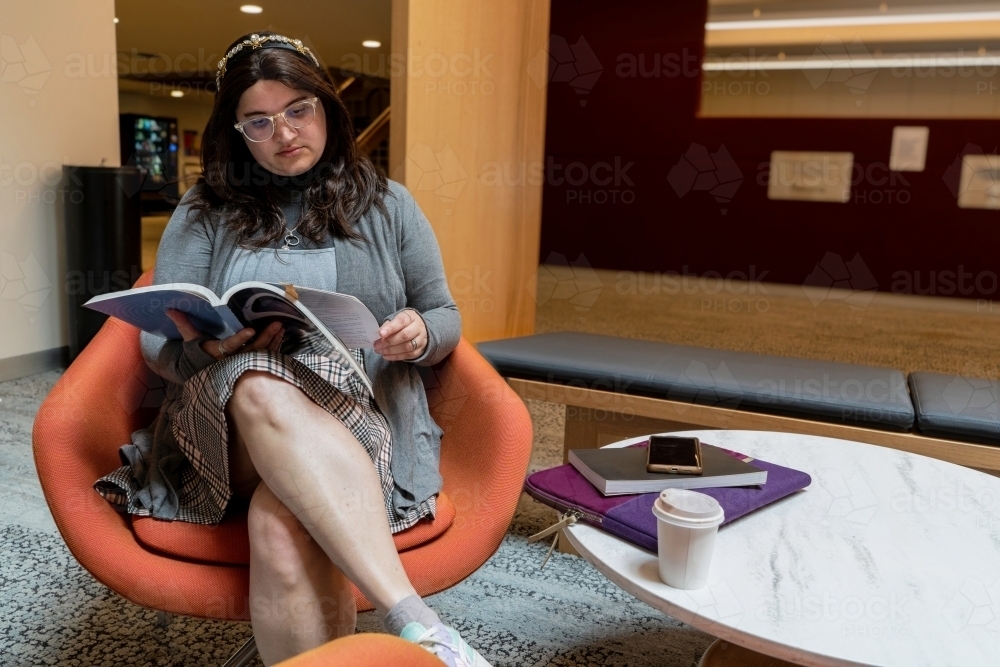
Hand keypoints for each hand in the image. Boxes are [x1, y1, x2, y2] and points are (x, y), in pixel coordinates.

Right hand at [165, 309, 284, 359]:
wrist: (210, 378)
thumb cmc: (201, 357)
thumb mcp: (192, 342)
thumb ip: (184, 325)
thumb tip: (170, 309)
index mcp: (220, 354)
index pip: (231, 346)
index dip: (240, 338)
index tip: (251, 330)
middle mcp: (234, 360)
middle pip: (252, 349)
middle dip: (266, 337)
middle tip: (277, 324)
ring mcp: (245, 364)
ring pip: (262, 353)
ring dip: (273, 340)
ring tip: (281, 327)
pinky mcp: (254, 365)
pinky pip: (267, 356)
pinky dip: (275, 346)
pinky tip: (281, 336)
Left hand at [373, 308, 426, 360]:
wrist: (421, 330)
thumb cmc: (404, 324)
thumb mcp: (396, 319)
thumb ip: (387, 325)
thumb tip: (378, 334)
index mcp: (410, 317)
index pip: (401, 321)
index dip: (391, 328)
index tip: (380, 334)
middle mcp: (418, 328)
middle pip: (404, 335)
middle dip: (389, 341)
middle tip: (377, 345)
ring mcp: (421, 340)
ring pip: (407, 347)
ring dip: (391, 350)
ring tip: (380, 351)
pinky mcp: (420, 350)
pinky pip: (408, 355)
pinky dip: (395, 356)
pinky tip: (386, 356)